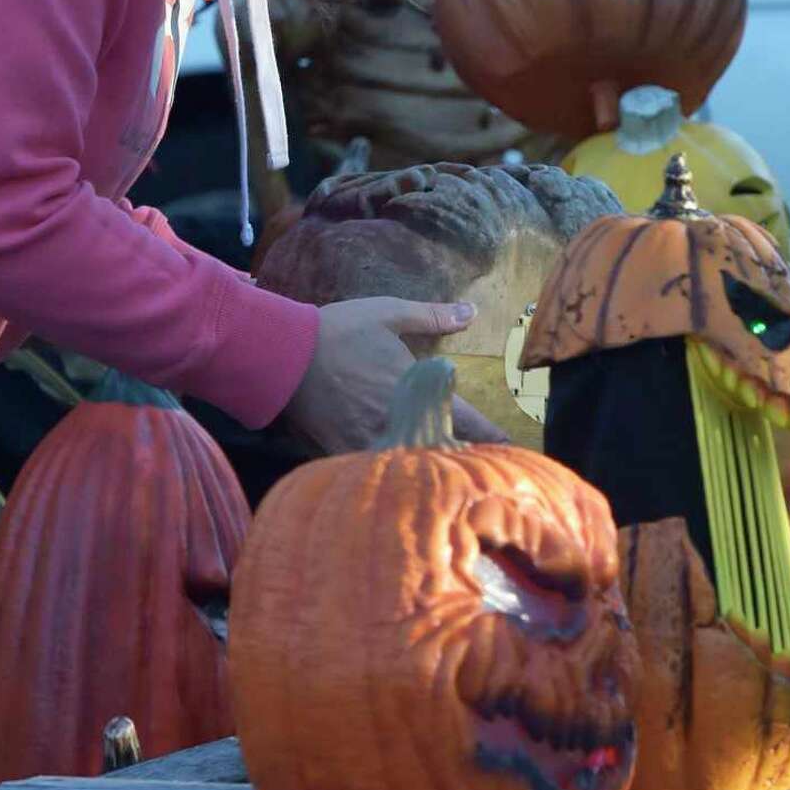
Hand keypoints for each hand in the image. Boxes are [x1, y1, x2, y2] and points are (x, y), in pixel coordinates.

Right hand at [283, 297, 505, 454]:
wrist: (282, 357)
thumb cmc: (338, 332)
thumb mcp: (388, 313)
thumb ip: (432, 316)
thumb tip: (471, 312)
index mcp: (415, 389)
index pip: (467, 420)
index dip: (491, 435)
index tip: (507, 444)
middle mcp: (398, 421)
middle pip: (442, 453)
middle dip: (461, 458)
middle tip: (478, 464)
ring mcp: (371, 441)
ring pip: (411, 466)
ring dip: (427, 467)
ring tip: (444, 474)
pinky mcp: (344, 452)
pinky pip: (375, 471)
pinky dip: (391, 474)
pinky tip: (400, 477)